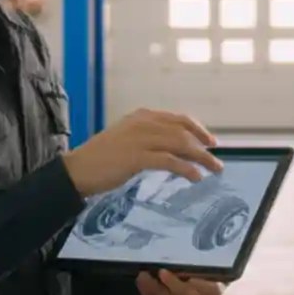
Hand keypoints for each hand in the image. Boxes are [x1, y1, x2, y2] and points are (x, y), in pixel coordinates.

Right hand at [61, 108, 221, 197]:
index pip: (177, 119)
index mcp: (141, 116)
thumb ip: (147, 139)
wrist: (77, 169)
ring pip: (181, 145)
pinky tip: (195, 177)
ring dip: (201, 158)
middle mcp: (143, 123)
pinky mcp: (137, 157)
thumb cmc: (100, 158)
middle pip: (183, 132)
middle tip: (216, 160)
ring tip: (213, 170)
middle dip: (203, 145)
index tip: (210, 141)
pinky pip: (170, 161)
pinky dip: (186, 169)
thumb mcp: (126, 140)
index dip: (197, 129)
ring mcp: (140, 139)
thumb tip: (173, 149)